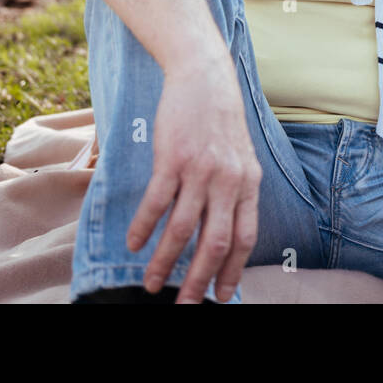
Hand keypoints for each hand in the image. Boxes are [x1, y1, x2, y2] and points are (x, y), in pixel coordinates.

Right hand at [126, 59, 261, 303]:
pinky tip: (134, 244)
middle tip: (185, 304)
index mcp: (248, 184)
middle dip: (199, 280)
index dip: (232, 271)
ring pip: (183, 229)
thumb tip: (224, 234)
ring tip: (151, 282)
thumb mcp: (241, 159)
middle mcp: (228, 181)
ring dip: (165, 261)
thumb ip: (234, 193)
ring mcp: (201, 170)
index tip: (221, 296)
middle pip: (216, 243)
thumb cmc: (220, 122)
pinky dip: (144, 228)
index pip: (245, 238)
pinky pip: (157, 202)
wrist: (205, 78)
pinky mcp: (173, 158)